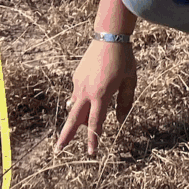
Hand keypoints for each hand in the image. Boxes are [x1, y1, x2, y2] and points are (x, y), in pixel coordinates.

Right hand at [57, 38, 137, 154]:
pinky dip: (78, 101)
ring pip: (73, 107)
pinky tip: (82, 101)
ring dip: (72, 119)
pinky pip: (76, 94)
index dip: (93, 139)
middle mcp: (87, 92)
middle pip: (74, 119)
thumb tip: (121, 119)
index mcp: (101, 95)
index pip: (95, 123)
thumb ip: (125, 101)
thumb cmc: (123, 58)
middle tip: (58, 150)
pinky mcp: (76, 77)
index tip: (91, 152)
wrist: (109, 36)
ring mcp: (79, 84)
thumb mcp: (130, 80)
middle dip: (66, 136)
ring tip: (69, 132)